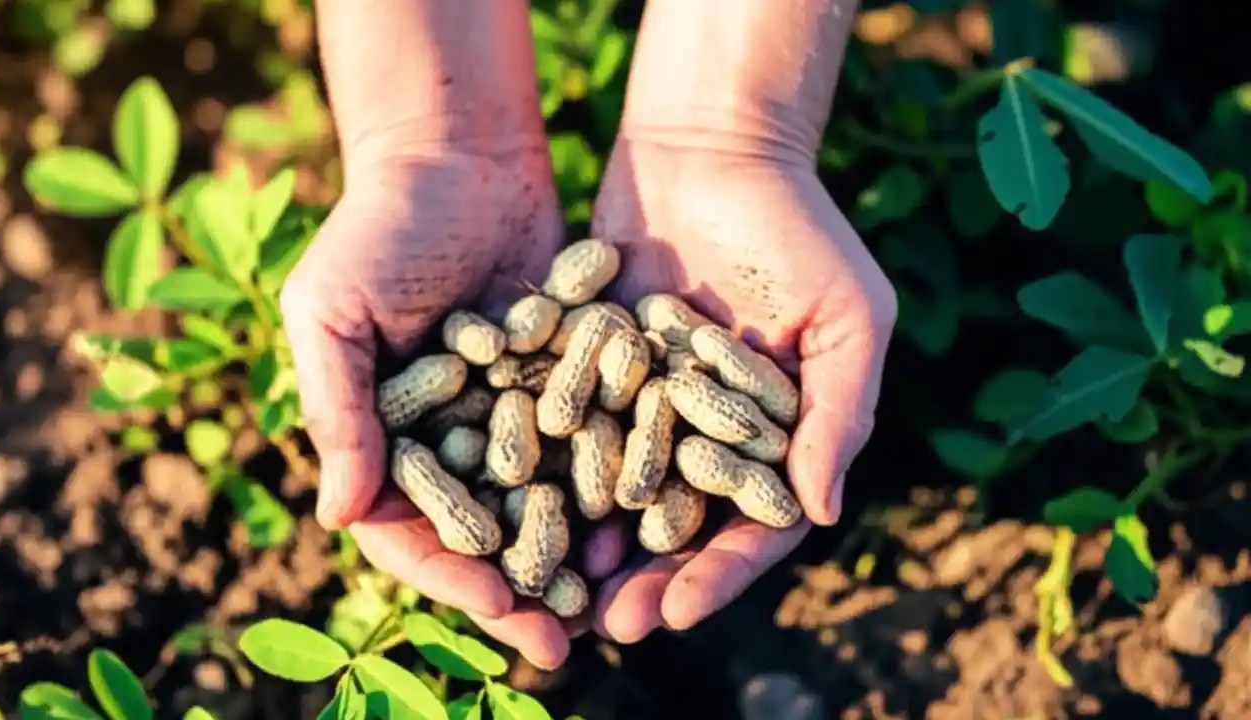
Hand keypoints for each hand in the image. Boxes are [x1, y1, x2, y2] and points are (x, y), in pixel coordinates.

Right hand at [281, 147, 587, 668]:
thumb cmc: (376, 225)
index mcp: (382, 436)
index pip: (410, 530)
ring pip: (544, 498)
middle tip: (571, 641)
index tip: (503, 613)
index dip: (452, 577)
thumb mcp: (333, 311)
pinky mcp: (562, 376)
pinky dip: (615, 479)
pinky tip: (653, 517)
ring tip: (619, 598)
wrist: (457, 149)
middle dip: (525, 586)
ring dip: (577, 549)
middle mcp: (446, 436)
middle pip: (484, 529)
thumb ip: (336, 409)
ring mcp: (508, 409)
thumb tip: (339, 517)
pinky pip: (589, 441)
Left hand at [588, 135, 897, 642]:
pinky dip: (558, 472)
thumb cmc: (798, 226)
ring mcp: (656, 402)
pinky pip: (581, 431)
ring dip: (596, 542)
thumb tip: (820, 513)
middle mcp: (718, 429)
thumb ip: (839, 413)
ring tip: (561, 588)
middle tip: (609, 625)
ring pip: (626, 490)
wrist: (712, 145)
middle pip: (685, 522)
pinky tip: (524, 509)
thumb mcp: (846, 315)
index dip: (722, 572)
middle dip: (649, 576)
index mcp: (785, 432)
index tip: (678, 610)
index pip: (759, 523)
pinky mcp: (601, 367)